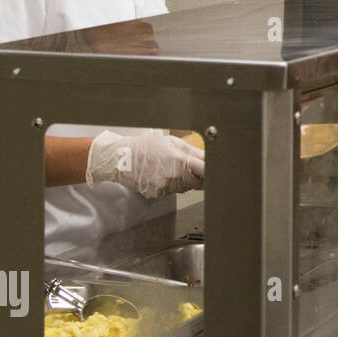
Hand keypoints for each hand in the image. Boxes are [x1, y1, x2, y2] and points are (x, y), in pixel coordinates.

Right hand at [86, 131, 204, 198]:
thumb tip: (210, 160)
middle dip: (198, 176)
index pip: (205, 171)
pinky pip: (172, 191)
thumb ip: (194, 153)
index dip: (212, 173)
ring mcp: (165, 187)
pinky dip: (172, 185)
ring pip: (185, 188)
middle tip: (189, 167)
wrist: (120, 158)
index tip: (217, 172)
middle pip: (198, 182)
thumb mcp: (173, 143)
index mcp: (179, 160)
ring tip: (170, 168)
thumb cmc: (146, 147)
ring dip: (184, 180)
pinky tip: (161, 175)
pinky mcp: (157, 194)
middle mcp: (173, 176)